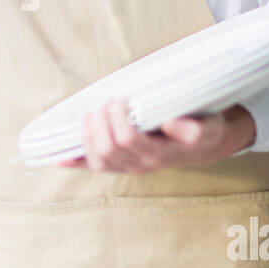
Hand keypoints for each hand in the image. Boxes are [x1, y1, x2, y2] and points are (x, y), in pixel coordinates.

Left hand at [57, 99, 255, 172]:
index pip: (125, 138)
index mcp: (158, 155)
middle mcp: (140, 165)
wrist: (202, 147)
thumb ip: (193, 128)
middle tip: (108, 102)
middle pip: (105, 148)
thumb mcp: (207, 127)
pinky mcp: (120, 166)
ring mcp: (128, 168)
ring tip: (93, 113)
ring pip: (96, 159)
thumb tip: (168, 123)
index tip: (123, 99)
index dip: (117, 117)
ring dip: (88, 134)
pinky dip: (76, 162)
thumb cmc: (202, 131)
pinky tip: (61, 158)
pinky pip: (94, 168)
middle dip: (100, 121)